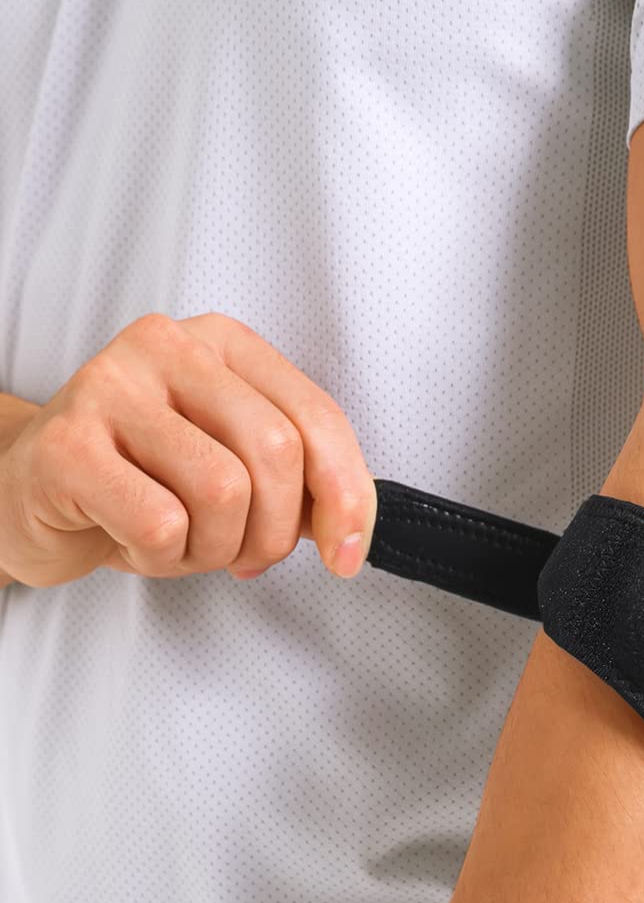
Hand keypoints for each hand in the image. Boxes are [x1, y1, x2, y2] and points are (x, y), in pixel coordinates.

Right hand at [0, 311, 376, 587]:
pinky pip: (161, 523)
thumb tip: (351, 531)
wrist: (29, 494)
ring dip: (215, 548)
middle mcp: (170, 347)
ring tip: (179, 543)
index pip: (319, 417)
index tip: (347, 554)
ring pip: (224, 491)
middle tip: (243, 556)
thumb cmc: (141, 482)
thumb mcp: (235, 470)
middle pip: (278, 452)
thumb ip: (298, 485)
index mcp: (225, 344)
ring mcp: (112, 386)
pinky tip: (133, 543)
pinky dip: (163, 558)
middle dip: (275, 532)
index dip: (348, 496)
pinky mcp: (65, 443)